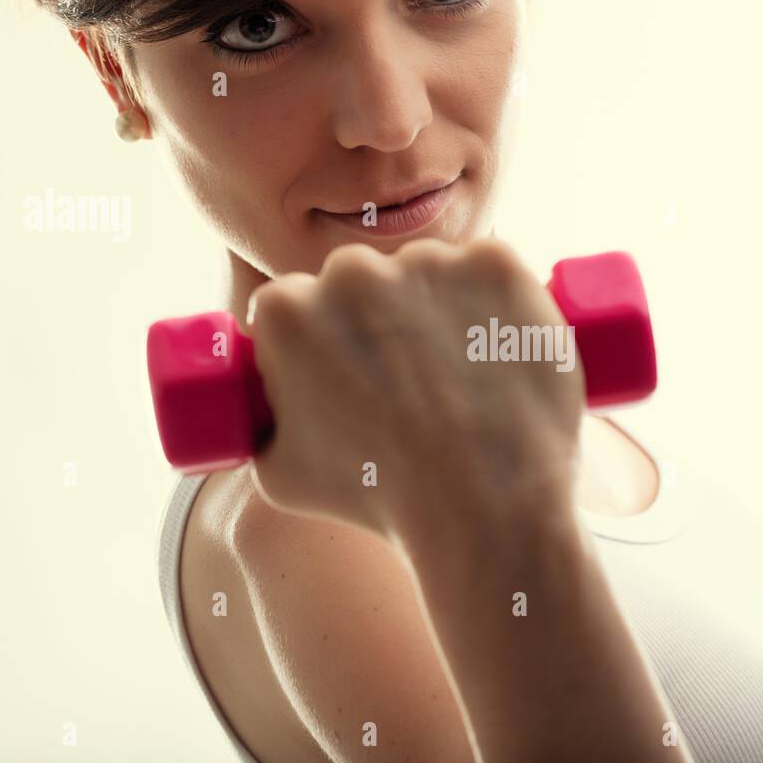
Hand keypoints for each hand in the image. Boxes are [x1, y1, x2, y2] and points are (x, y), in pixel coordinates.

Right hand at [244, 237, 585, 547]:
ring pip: (430, 275)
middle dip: (380, 320)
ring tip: (464, 383)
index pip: (296, 306)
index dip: (322, 341)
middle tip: (414, 383)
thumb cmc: (381, 498)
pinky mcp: (494, 262)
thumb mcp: (282, 474)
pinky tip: (499, 359)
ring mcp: (428, 259)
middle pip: (362, 282)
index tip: (351, 374)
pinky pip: (491, 274)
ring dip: (440, 311)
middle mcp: (351, 269)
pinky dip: (499, 306)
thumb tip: (266, 409)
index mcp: (285, 309)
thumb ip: (263, 424)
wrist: (488, 502)